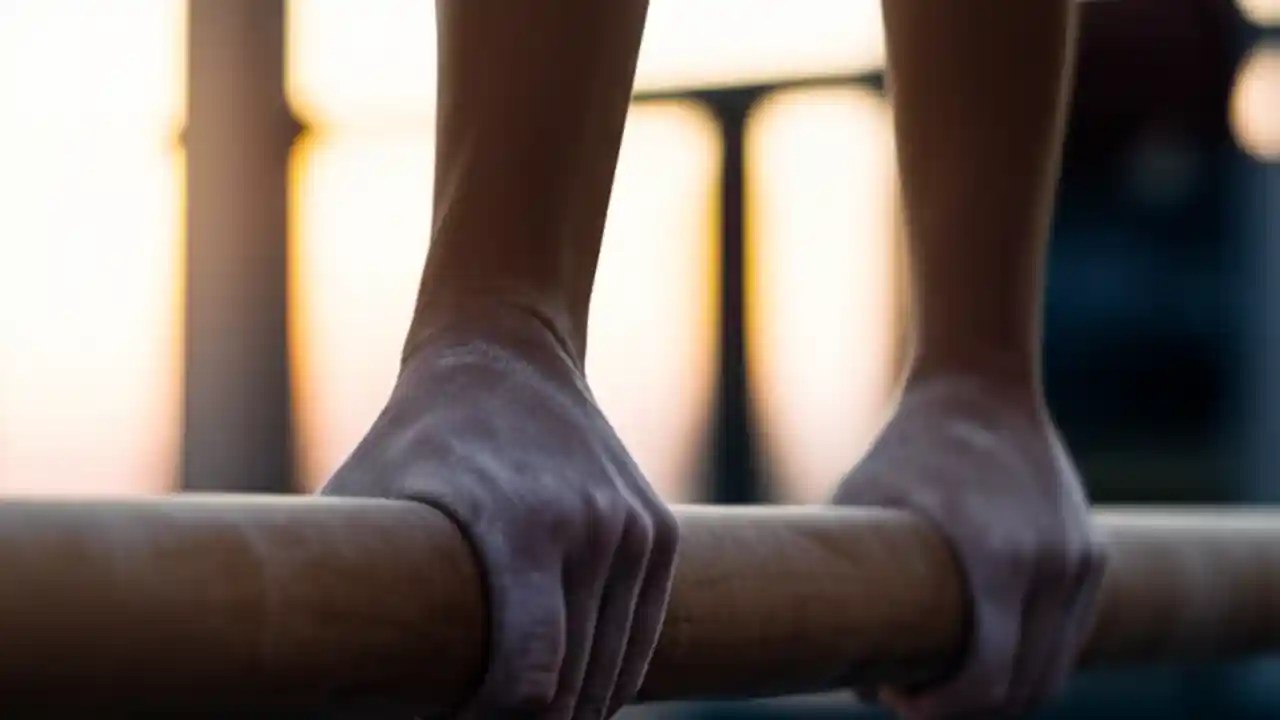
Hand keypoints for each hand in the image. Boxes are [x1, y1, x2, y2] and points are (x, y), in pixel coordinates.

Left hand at [323, 303, 677, 718]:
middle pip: (572, 690)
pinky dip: (607, 679)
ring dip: (568, 711)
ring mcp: (633, 532)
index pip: (530, 680)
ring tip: (515, 712)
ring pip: (611, 675)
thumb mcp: (361, 497)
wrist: (509, 356)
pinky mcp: (658, 535)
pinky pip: (641, 641)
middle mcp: (592, 530)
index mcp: (521, 527)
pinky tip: (566, 692)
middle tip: (474, 717)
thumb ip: (329, 583)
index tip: (449, 719)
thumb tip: (284, 665)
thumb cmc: (418, 437)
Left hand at [834, 372, 1103, 718]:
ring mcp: (1081, 562)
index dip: (939, 710)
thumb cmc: (909, 447)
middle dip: (968, 709)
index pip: (987, 683)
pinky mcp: (1093, 555)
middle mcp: (1053, 565)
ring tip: (945, 671)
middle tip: (913, 692)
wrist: (982, 387)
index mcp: (998, 557)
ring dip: (1003, 691)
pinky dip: (1030, 658)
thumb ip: (854, 582)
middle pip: (1025, 691)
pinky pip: (1067, 636)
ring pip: (1053, 672)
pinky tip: (982, 644)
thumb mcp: (861, 505)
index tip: (898, 696)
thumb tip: (846, 668)